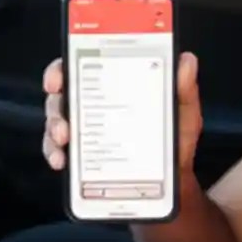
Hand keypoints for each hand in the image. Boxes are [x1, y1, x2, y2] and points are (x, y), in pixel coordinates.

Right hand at [42, 52, 202, 171]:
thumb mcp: (183, 112)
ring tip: (64, 138)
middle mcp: (94, 102)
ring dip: (54, 127)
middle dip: (56, 102)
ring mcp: (84, 128)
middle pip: (62, 93)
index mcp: (115, 85)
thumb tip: (186, 60)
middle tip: (64, 114)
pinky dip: (55, 153)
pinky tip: (63, 161)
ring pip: (57, 120)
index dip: (63, 66)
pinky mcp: (80, 154)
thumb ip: (184, 88)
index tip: (59, 75)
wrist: (173, 180)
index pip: (82, 65)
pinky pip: (57, 149)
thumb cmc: (175, 139)